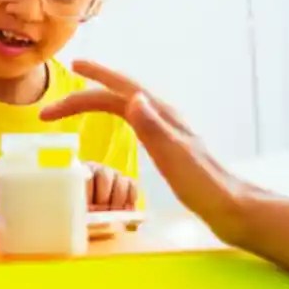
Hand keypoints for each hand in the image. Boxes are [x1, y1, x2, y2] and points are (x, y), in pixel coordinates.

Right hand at [41, 61, 249, 242]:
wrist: (231, 205)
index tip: (63, 83)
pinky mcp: (170, 144)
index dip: (89, 85)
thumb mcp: (175, 156)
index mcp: (161, 115)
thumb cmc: (203, 185)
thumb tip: (133, 96)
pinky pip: (135, 119)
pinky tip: (121, 122)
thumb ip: (154, 127)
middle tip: (57, 96)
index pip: (117, 91)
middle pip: (119, 93)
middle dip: (87, 90)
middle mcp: (164, 115)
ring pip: (127, 103)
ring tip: (80, 100)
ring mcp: (168, 129)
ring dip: (101, 98)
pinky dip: (117, 114)